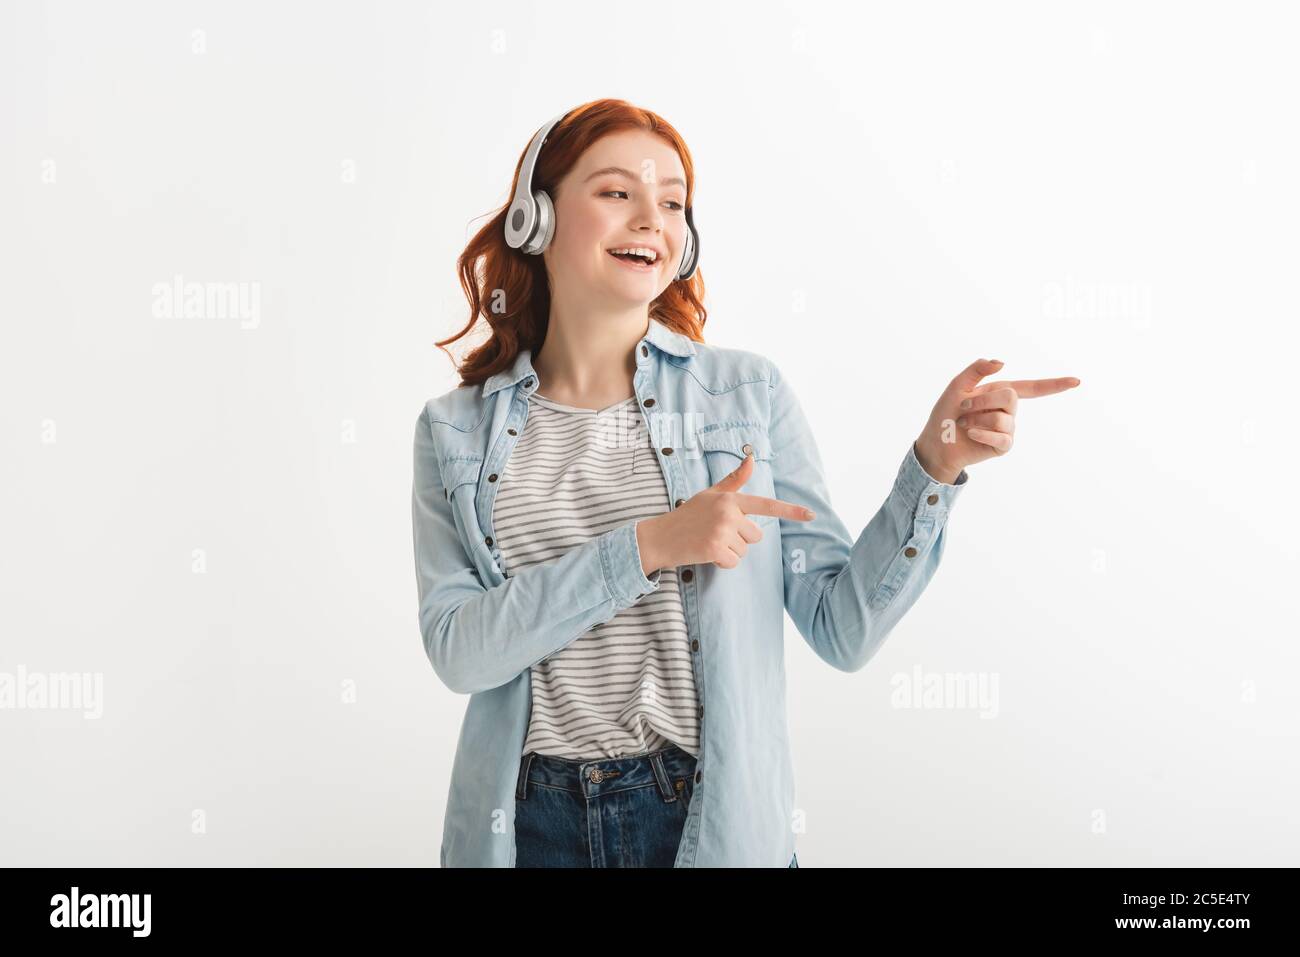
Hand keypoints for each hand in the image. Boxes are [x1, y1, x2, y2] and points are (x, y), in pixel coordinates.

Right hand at [636, 453, 814, 572]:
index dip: (791, 511)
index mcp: (730, 498)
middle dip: (739, 539)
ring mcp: (722, 530)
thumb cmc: (688, 515)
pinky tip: (706, 552)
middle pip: (756, 536)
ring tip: (709, 541)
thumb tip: (751, 458)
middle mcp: (728, 512)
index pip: (766, 505)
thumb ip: (734, 480)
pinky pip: (734, 562)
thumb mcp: (711, 495)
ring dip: (729, 551)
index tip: (812, 515)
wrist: (661, 536)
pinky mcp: (715, 548)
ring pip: (744, 550)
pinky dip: (722, 562)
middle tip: (716, 533)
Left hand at [914, 358, 1080, 480]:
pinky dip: (981, 433)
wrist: (936, 441)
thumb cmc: (946, 413)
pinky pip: (1001, 437)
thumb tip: (1003, 362)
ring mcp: (1008, 428)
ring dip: (977, 419)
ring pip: (1003, 417)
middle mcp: (1008, 410)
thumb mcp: (958, 386)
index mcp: (1000, 392)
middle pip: (1011, 396)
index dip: (1054, 384)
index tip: (1077, 382)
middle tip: (963, 408)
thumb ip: (977, 369)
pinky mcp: (1003, 445)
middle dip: (982, 400)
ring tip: (964, 423)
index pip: (1032, 387)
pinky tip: (970, 434)